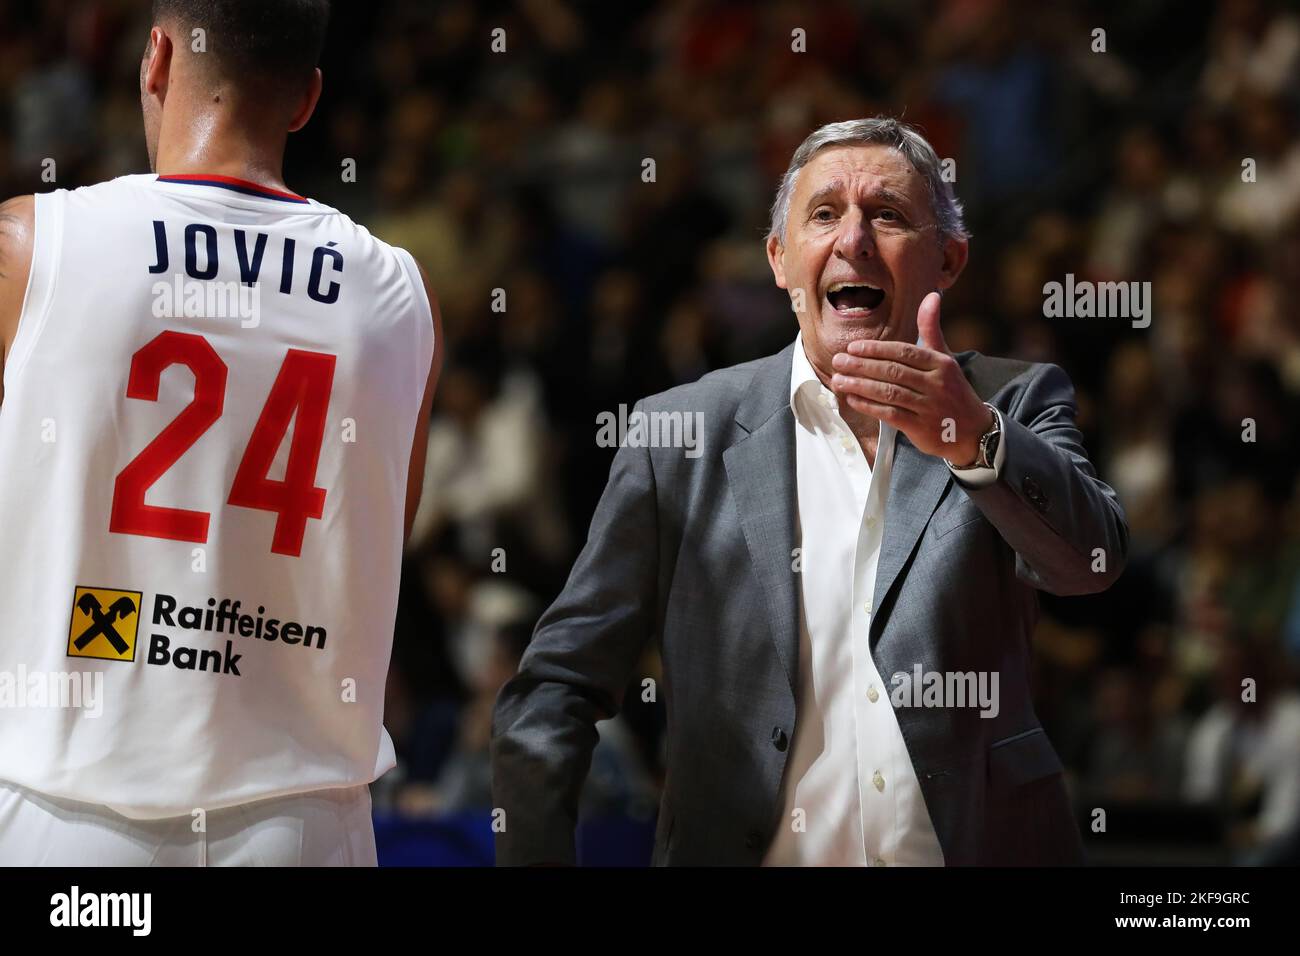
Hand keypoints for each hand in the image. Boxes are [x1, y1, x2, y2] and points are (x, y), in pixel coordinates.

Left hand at [830, 291, 991, 463]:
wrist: (973, 431)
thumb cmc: (953, 390)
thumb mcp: (946, 358)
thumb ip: (932, 330)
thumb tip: (932, 295)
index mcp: (941, 364)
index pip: (904, 352)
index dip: (876, 349)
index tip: (853, 347)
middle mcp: (936, 384)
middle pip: (893, 371)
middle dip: (861, 365)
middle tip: (838, 361)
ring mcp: (929, 407)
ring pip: (888, 392)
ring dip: (860, 385)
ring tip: (838, 380)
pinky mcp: (921, 428)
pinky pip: (890, 414)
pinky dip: (869, 406)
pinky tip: (852, 399)